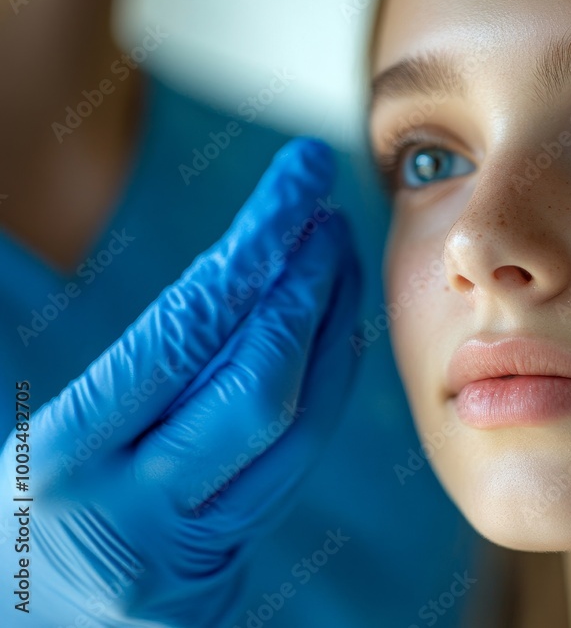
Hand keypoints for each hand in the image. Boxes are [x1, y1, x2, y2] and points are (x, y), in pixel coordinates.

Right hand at [0, 137, 361, 626]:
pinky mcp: (228, 570)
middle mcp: (137, 511)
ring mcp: (192, 552)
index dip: (251, 251)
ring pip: (298, 430)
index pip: (182, 338)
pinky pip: (296, 465)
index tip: (296, 183)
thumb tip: (226, 271)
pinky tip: (335, 330)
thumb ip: (131, 359)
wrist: (15, 623)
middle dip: (306, 288)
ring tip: (341, 255)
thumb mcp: (38, 431)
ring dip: (333, 331)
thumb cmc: (15, 506)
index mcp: (66, 460)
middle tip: (330, 213)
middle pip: (257, 387)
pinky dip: (327, 387)